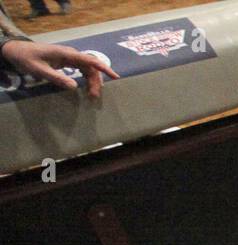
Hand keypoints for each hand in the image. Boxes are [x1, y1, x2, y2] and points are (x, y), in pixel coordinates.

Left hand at [0, 41, 118, 98]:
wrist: (18, 51)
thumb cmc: (27, 59)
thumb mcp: (39, 70)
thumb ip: (57, 78)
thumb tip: (75, 87)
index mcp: (66, 54)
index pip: (89, 60)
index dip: (103, 68)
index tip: (115, 76)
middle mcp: (70, 54)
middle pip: (91, 67)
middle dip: (96, 81)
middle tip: (95, 97)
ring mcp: (69, 57)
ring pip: (88, 69)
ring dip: (92, 82)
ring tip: (92, 96)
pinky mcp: (67, 61)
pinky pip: (82, 69)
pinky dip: (87, 79)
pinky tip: (86, 88)